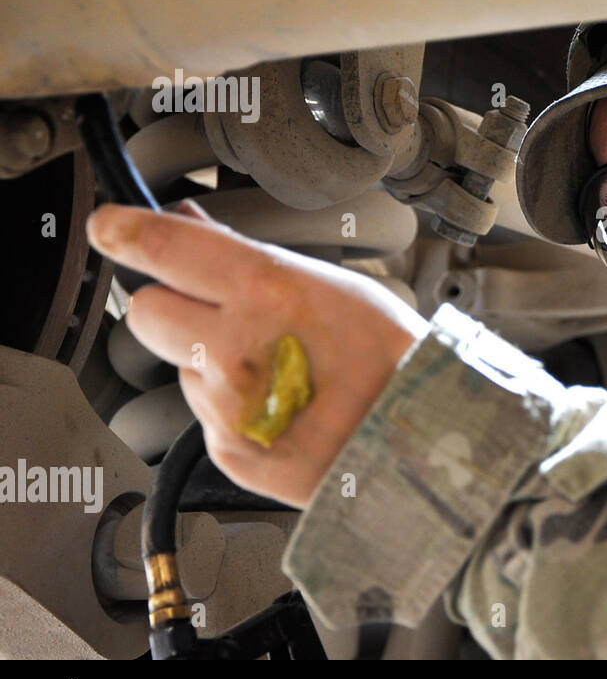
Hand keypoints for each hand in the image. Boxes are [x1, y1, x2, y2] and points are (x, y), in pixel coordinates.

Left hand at [86, 200, 430, 508]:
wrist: (423, 445)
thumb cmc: (398, 362)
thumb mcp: (337, 287)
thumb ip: (255, 259)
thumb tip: (195, 228)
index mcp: (266, 292)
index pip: (163, 248)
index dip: (124, 230)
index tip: (109, 226)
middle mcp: (234, 347)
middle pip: (148, 311)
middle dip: (174, 306)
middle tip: (219, 314)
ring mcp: (226, 406)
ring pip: (181, 367)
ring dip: (212, 365)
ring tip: (282, 373)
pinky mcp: (228, 452)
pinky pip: (208, 418)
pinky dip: (235, 412)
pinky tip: (285, 407)